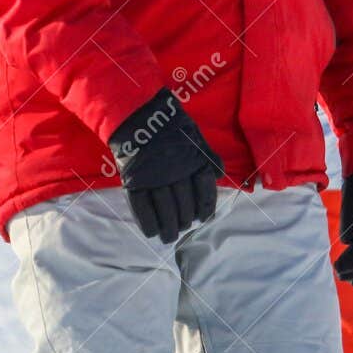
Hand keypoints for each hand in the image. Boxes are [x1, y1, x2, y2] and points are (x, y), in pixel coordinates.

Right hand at [108, 88, 224, 243]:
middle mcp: (176, 172)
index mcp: (194, 161)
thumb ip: (206, 156)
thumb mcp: (195, 136)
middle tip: (183, 228)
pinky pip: (141, 207)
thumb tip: (218, 174)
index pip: (204, 192)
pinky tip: (152, 233)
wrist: (138, 115)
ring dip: (168, 228)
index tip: (202, 218)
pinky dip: (147, 223)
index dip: (205, 208)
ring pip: (164, 210)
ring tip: (169, 237)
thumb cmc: (170, 125)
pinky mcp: (134, 181)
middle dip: (184, 221)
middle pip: (184, 205)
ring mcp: (154, 178)